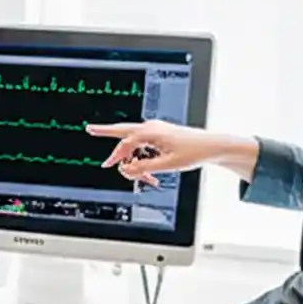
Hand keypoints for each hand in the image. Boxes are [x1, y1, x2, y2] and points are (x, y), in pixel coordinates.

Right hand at [87, 120, 219, 186]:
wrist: (212, 146)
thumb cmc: (193, 152)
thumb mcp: (167, 165)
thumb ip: (144, 168)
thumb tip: (127, 170)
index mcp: (151, 132)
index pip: (126, 144)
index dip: (117, 156)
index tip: (109, 165)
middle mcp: (151, 128)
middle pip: (123, 130)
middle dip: (106, 132)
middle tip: (90, 129)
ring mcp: (156, 130)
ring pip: (135, 142)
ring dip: (132, 158)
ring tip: (137, 175)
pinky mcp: (161, 135)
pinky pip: (144, 145)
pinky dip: (141, 157)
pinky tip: (146, 169)